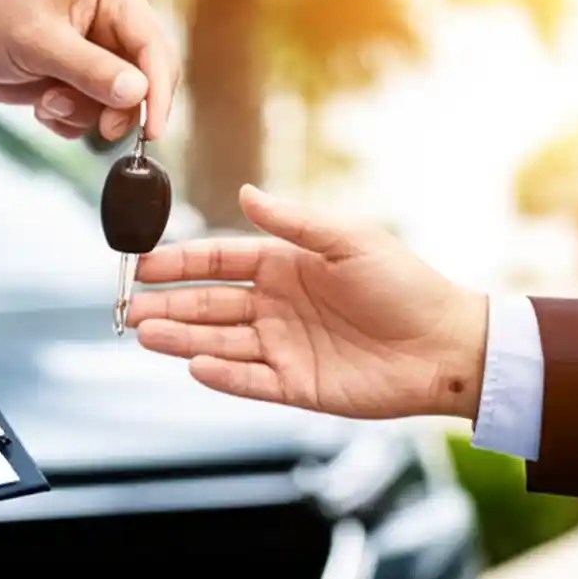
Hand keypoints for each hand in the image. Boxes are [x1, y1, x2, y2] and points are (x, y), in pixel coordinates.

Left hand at [0, 0, 179, 141]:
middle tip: (101, 129)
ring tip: (47, 102)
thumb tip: (138, 93)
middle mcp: (112, 20)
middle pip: (146, 79)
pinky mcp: (78, 78)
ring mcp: (96, 51)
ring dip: (84, 113)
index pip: (154, 48)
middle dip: (118, 107)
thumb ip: (90, 70)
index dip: (159, 92)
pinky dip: (70, 119)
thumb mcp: (37, 44)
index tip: (152, 131)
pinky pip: (94, 113)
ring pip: (119, 103)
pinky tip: (40, 105)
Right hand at [127, 185, 488, 420]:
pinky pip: (250, 380)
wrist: (446, 345)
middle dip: (168, 304)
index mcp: (285, 265)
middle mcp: (276, 306)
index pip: (219, 261)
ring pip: (220, 342)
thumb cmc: (405, 284)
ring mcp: (283, 346)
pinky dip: (222, 375)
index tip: (144, 264)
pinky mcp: (296, 385)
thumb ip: (294, 222)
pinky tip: (194, 365)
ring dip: (182, 338)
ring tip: (146, 333)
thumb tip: (246, 193)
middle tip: (131, 307)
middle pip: (209, 304)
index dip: (181, 263)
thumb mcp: (350, 240)